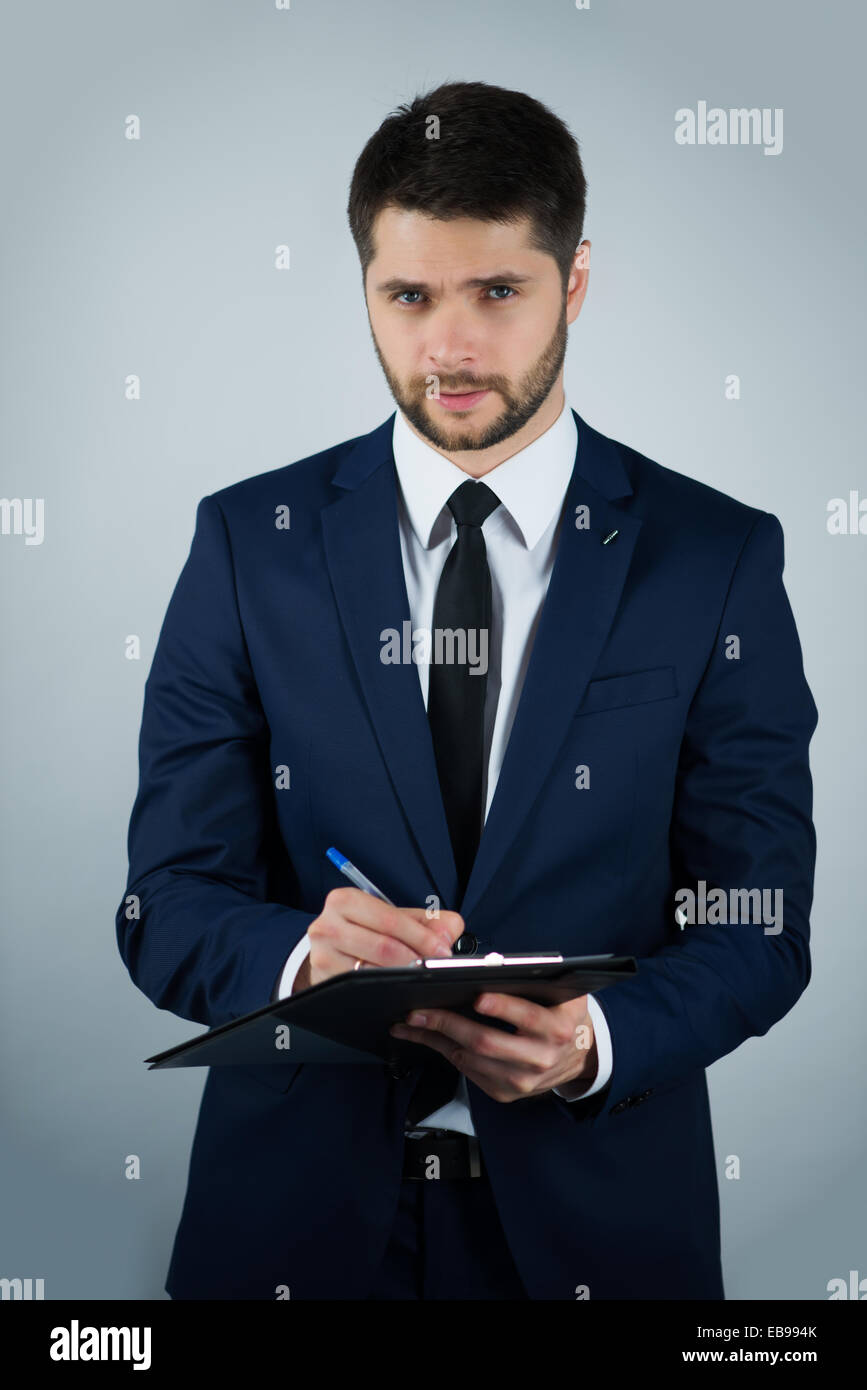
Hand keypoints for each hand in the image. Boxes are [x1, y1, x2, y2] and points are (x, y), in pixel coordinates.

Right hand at [297, 887, 464, 989]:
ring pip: (371, 972)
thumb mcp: (393, 918)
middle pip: (382, 947)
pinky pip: (360, 990)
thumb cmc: (366, 931)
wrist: (328, 950)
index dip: (421, 936)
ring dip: (402, 978)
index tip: (443, 950)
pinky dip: (384, 991)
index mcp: (345, 900)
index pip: (390, 919)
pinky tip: (398, 990)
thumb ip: (427, 921)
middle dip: (415, 959)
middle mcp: (326, 926)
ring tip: (420, 979)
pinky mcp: (322, 982)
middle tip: (436, 968)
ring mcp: (321, 956)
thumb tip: (447, 934)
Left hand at [389, 992, 597, 1101]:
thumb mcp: (561, 992)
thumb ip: (535, 981)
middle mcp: (540, 1058)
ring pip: (471, 1059)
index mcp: (557, 1028)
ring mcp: (521, 1081)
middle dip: (449, 1024)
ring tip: (413, 1021)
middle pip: (487, 1042)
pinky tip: (427, 1037)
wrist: (577, 1056)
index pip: (528, 1017)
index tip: (478, 997)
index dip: (503, 1007)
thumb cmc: (561, 1014)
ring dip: (437, 1039)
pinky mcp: (504, 1092)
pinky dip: (444, 1051)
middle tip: (421, 1010)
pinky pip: (467, 1071)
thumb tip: (490, 967)